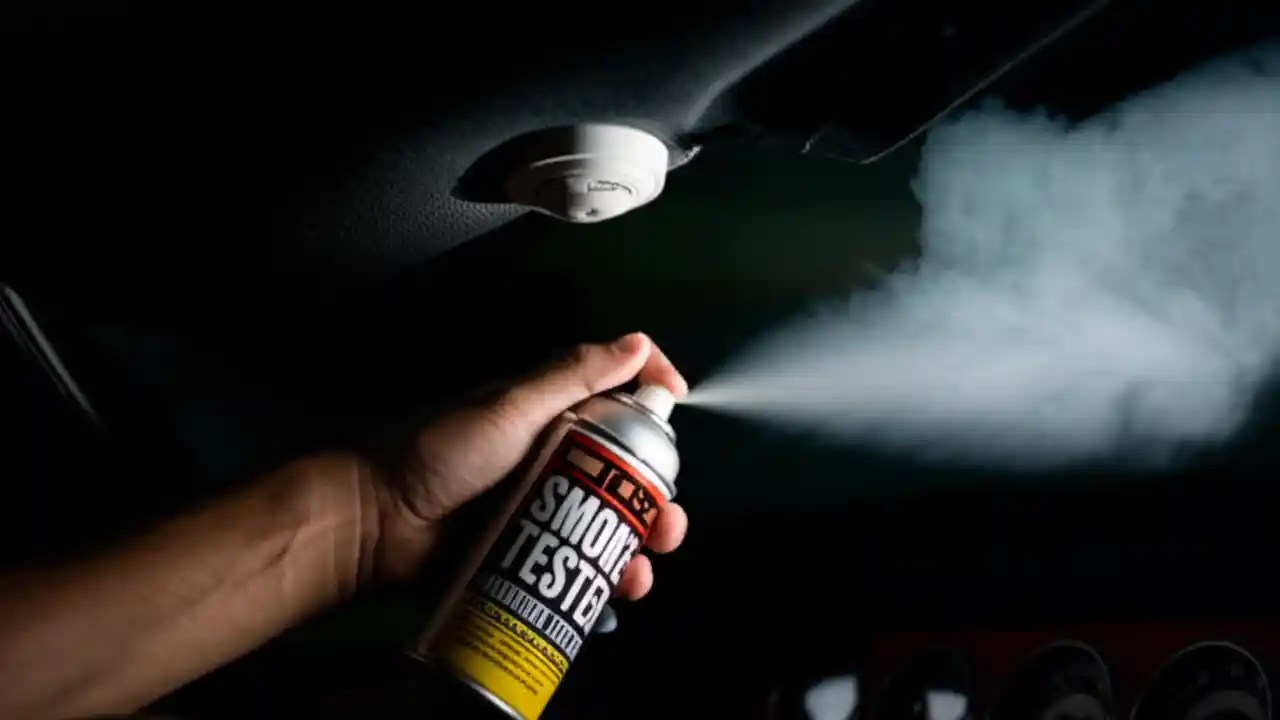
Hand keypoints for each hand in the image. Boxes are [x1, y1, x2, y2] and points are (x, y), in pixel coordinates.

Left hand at [367, 333, 688, 599]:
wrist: (374, 525)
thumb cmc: (439, 454)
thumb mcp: (510, 407)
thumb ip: (572, 375)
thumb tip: (638, 343)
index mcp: (551, 416)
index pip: (615, 398)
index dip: (651, 398)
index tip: (680, 408)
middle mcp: (553, 462)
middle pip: (625, 477)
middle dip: (656, 502)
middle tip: (666, 527)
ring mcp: (541, 514)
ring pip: (608, 530)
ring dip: (638, 550)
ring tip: (640, 574)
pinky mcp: (526, 558)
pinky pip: (577, 569)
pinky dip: (602, 583)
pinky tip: (615, 595)